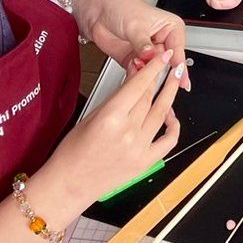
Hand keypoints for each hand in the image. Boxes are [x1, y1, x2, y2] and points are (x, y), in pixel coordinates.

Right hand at [37, 51, 181, 208]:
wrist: (69, 185)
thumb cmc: (71, 153)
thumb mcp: (91, 116)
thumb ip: (116, 97)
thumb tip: (133, 77)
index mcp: (110, 119)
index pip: (138, 86)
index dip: (153, 68)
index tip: (162, 57)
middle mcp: (128, 133)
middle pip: (149, 97)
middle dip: (158, 78)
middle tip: (164, 66)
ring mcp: (139, 148)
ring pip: (161, 113)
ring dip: (169, 95)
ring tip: (172, 82)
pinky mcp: (145, 162)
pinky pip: (169, 140)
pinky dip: (174, 126)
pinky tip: (172, 116)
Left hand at [75, 0, 189, 89]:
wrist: (97, 10)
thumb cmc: (120, 7)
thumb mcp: (136, 25)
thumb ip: (144, 44)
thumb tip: (151, 56)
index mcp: (170, 28)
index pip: (177, 50)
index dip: (178, 65)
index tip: (180, 80)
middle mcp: (161, 40)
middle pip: (166, 63)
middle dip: (160, 72)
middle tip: (155, 78)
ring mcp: (147, 51)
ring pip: (153, 70)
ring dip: (147, 75)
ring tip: (141, 74)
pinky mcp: (134, 60)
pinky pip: (139, 73)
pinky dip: (136, 77)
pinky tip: (133, 76)